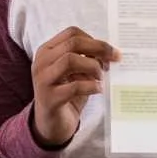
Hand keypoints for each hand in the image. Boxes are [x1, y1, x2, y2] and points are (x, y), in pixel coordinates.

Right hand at [31, 27, 119, 149]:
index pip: (72, 33)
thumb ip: (87, 59)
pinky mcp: (49, 99)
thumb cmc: (67, 94)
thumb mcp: (76, 72)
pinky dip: (91, 86)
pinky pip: (74, 87)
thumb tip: (111, 52)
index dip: (95, 40)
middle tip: (114, 59)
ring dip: (92, 67)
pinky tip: (98, 89)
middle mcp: (42, 62)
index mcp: (47, 51)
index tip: (111, 52)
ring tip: (101, 77)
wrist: (51, 124)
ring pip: (70, 60)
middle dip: (99, 49)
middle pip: (73, 43)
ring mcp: (43, 80)